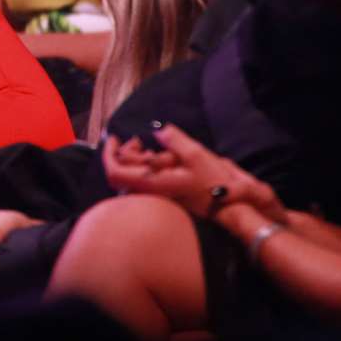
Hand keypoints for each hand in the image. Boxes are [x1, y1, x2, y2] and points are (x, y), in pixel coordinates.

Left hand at [103, 124, 287, 222]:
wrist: (232, 210)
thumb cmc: (214, 186)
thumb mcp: (197, 156)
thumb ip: (175, 140)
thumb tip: (159, 130)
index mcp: (151, 183)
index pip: (114, 172)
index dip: (108, 154)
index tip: (114, 139)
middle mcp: (150, 193)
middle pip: (122, 172)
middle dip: (125, 152)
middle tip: (136, 140)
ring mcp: (157, 196)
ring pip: (134, 176)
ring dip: (137, 158)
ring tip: (149, 147)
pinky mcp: (165, 197)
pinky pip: (147, 180)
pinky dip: (148, 166)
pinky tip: (161, 159)